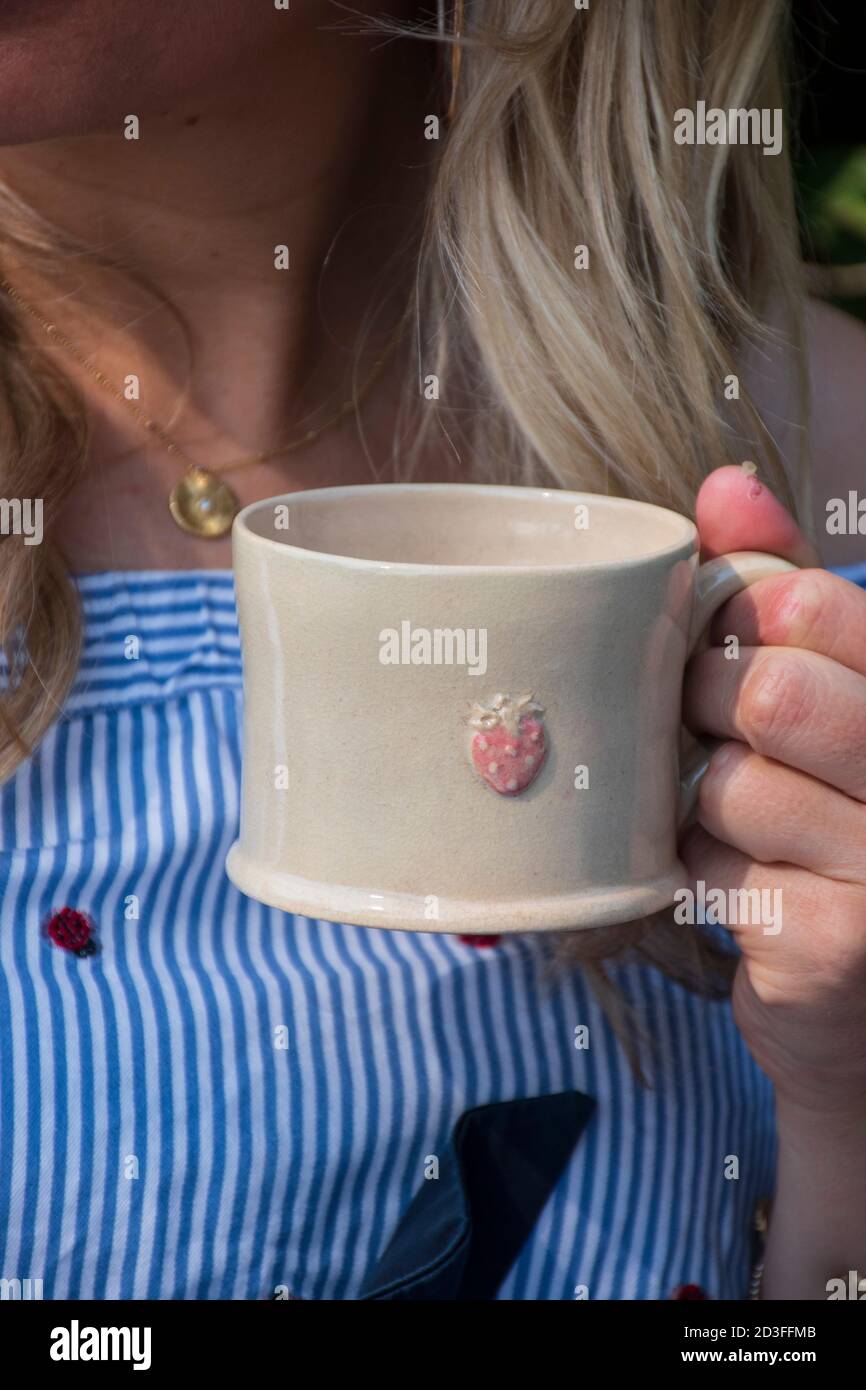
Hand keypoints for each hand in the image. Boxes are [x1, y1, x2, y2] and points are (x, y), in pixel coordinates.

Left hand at [682, 465, 865, 1121]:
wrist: (856, 1006)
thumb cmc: (830, 820)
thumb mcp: (825, 689)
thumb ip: (783, 582)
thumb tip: (725, 481)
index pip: (814, 604)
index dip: (743, 623)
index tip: (735, 651)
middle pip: (768, 690)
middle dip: (713, 711)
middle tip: (720, 737)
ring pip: (729, 782)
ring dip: (704, 803)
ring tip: (742, 823)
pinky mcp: (837, 944)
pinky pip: (709, 867)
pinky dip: (699, 871)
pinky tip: (742, 885)